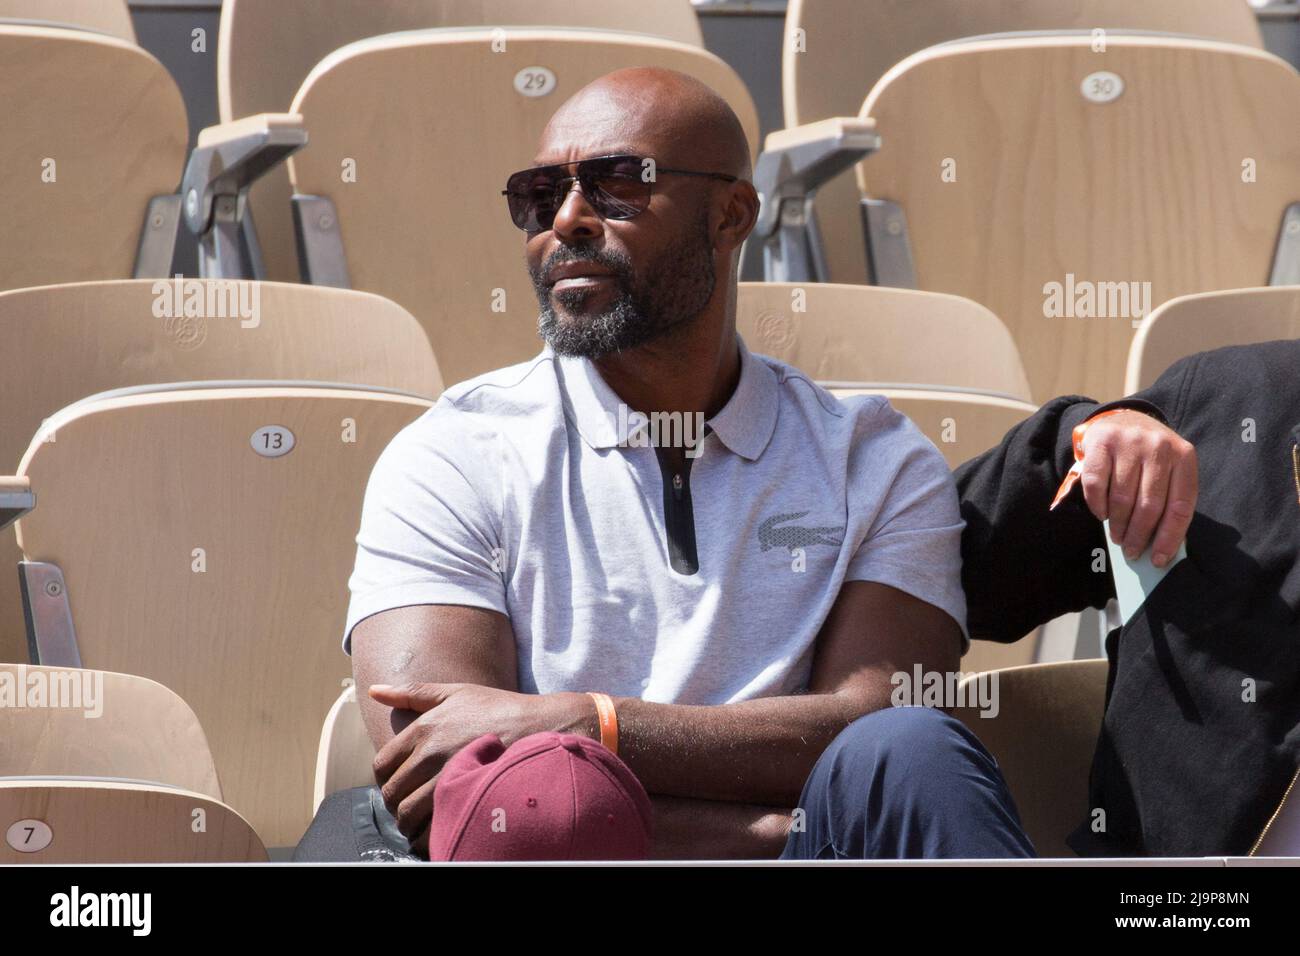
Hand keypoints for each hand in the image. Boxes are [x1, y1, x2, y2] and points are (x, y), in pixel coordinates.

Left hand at [368, 682, 595, 850]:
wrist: (544, 727)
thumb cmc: (500, 709)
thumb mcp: (457, 692)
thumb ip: (413, 692)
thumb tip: (375, 690)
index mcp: (424, 728)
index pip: (382, 766)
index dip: (387, 780)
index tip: (402, 785)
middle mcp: (431, 752)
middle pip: (392, 792)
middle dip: (397, 804)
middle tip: (412, 809)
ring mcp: (449, 776)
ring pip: (409, 814)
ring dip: (410, 823)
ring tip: (424, 823)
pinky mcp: (468, 796)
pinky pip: (433, 826)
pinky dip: (430, 834)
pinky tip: (441, 829)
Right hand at [1077, 409, 1197, 567]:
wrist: (1122, 419)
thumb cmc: (1148, 456)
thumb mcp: (1169, 469)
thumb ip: (1170, 499)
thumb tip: (1162, 547)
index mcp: (1184, 457)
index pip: (1180, 506)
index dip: (1169, 537)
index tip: (1157, 559)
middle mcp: (1159, 447)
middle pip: (1149, 505)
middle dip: (1138, 535)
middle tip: (1131, 550)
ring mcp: (1129, 443)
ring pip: (1122, 498)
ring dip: (1118, 525)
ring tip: (1117, 535)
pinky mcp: (1102, 443)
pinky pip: (1096, 485)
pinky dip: (1098, 506)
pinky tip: (1102, 514)